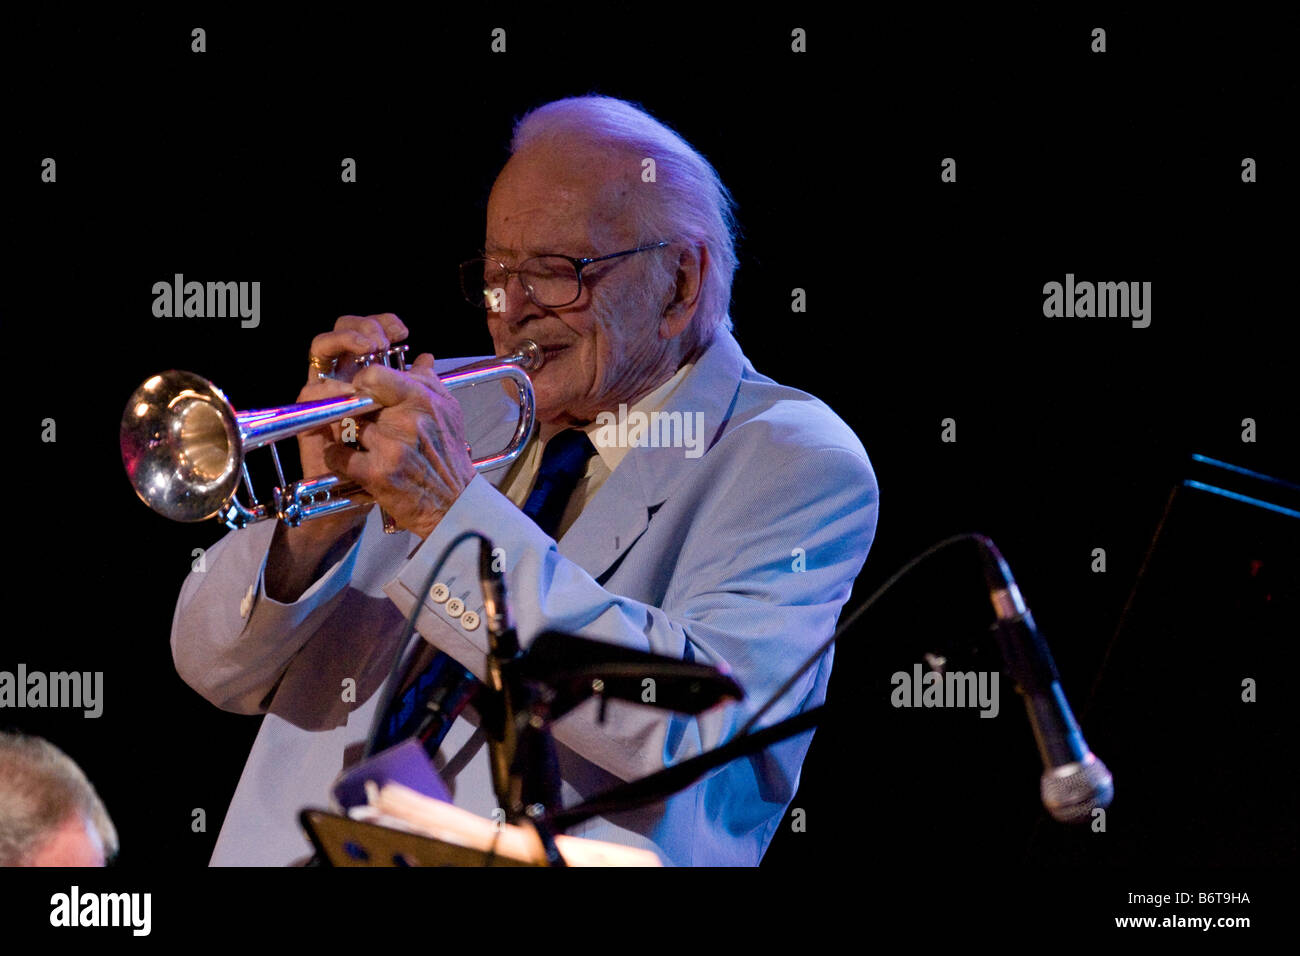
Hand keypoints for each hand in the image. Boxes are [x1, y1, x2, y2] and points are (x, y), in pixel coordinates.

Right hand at [297, 313, 408, 488]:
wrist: (390, 498)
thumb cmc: (402, 460)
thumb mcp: (418, 419)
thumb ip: (419, 387)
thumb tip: (426, 357)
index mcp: (372, 376)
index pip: (368, 332)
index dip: (382, 324)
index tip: (402, 331)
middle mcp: (346, 379)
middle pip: (340, 332)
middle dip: (360, 327)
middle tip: (380, 341)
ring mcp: (328, 395)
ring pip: (320, 350)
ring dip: (343, 343)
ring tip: (366, 352)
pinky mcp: (313, 417)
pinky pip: (311, 392)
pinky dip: (329, 385)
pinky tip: (350, 390)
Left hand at [323, 352, 476, 539]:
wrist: (454, 504)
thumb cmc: (449, 458)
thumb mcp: (449, 414)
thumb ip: (430, 383)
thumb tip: (422, 359)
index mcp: (424, 401)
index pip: (375, 375)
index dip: (364, 384)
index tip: (365, 393)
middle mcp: (407, 421)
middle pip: (358, 402)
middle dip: (358, 412)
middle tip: (364, 423)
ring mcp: (390, 448)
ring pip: (346, 427)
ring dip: (348, 436)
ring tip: (361, 445)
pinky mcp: (376, 474)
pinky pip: (338, 456)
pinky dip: (340, 460)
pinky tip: (353, 464)